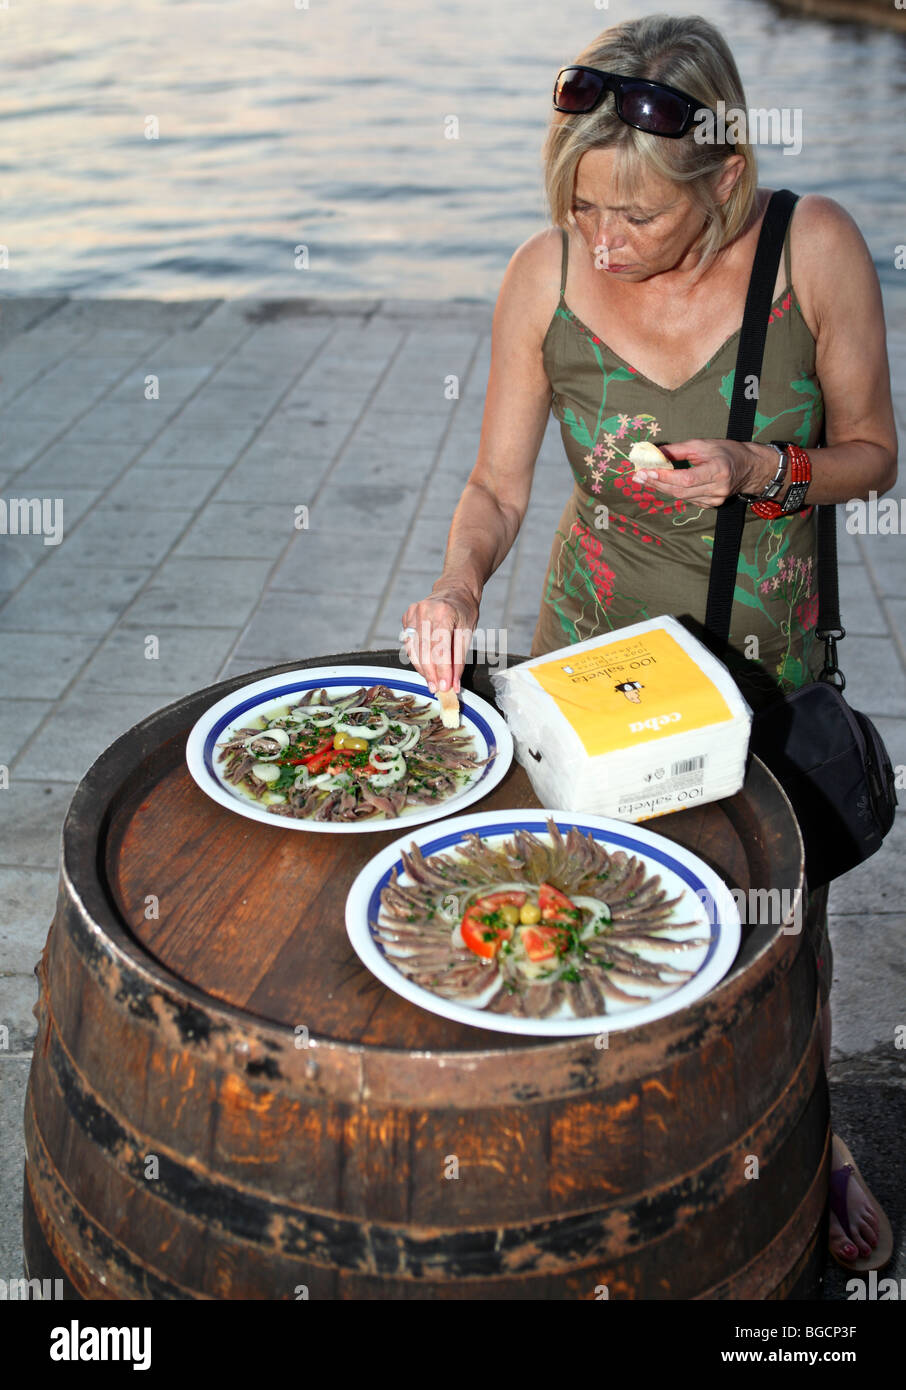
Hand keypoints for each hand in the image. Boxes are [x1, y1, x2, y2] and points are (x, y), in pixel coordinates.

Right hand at [400, 585, 479, 693]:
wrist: (455, 589)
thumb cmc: (464, 611)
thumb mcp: (468, 633)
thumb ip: (459, 659)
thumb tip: (453, 683)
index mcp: (443, 612)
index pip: (440, 648)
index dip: (442, 671)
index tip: (445, 687)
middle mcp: (424, 611)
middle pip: (424, 651)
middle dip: (430, 674)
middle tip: (436, 689)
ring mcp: (413, 613)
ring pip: (413, 649)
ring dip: (422, 668)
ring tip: (431, 682)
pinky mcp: (407, 617)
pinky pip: (409, 643)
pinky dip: (416, 657)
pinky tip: (425, 667)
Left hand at [632, 439, 776, 507]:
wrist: (749, 468)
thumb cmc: (726, 452)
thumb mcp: (703, 444)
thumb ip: (677, 450)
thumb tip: (654, 453)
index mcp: (718, 470)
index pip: (686, 478)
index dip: (664, 476)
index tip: (646, 471)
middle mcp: (717, 489)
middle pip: (680, 490)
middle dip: (657, 483)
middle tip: (638, 476)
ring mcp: (715, 500)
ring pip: (681, 497)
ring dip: (661, 487)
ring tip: (645, 478)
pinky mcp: (712, 505)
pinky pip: (687, 499)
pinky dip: (673, 491)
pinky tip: (662, 483)